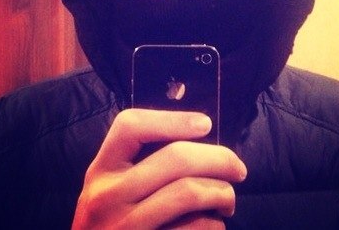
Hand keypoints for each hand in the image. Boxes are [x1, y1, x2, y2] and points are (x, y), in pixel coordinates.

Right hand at [72, 109, 246, 228]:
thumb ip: (140, 165)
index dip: (173, 119)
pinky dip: (213, 225)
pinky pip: (193, 229)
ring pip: (188, 192)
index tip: (206, 124)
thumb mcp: (113, 189)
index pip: (131, 125)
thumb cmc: (115, 223)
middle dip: (219, 159)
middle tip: (238, 169)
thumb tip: (197, 137)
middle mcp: (106, 196)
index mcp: (101, 169)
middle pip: (175, 157)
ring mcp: (123, 228)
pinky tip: (213, 225)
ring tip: (228, 199)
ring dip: (222, 192)